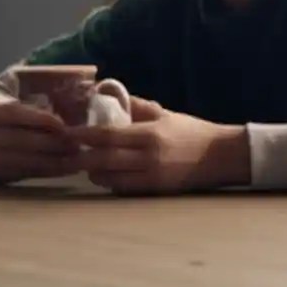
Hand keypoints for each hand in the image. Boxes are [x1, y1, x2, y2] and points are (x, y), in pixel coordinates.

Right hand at [0, 101, 81, 182]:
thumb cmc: (1, 119)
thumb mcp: (11, 107)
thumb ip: (34, 111)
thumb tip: (63, 123)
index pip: (26, 117)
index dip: (50, 122)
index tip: (67, 127)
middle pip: (31, 142)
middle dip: (58, 145)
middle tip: (78, 145)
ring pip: (32, 162)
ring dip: (58, 162)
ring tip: (77, 159)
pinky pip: (29, 174)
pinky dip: (49, 172)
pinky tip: (65, 168)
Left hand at [67, 97, 249, 194]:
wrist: (222, 156)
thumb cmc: (192, 132)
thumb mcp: (165, 114)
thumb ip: (138, 107)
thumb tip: (112, 96)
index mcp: (150, 134)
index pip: (108, 135)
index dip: (85, 135)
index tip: (68, 133)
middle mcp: (149, 157)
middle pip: (104, 160)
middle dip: (81, 159)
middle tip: (64, 155)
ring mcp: (152, 177)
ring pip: (112, 179)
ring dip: (94, 173)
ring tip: (84, 165)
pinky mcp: (157, 191)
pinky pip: (126, 189)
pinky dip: (111, 183)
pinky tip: (105, 177)